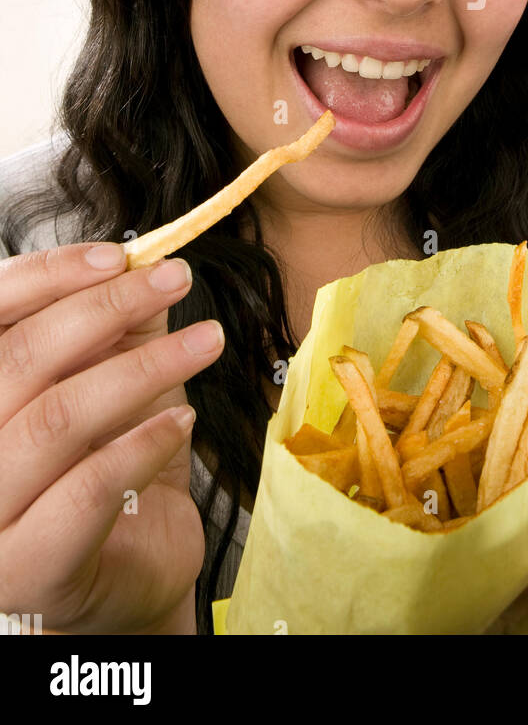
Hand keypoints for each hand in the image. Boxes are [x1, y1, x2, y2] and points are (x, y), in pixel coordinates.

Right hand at [0, 241, 224, 633]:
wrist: (130, 573)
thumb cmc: (110, 470)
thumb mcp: (112, 380)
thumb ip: (116, 326)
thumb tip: (144, 259)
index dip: (50, 274)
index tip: (121, 254)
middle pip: (23, 358)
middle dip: (108, 307)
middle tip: (178, 280)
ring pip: (57, 419)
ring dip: (143, 369)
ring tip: (204, 343)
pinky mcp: (25, 569)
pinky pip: (86, 490)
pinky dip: (143, 445)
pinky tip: (184, 422)